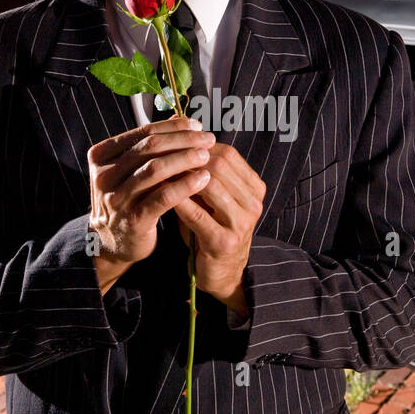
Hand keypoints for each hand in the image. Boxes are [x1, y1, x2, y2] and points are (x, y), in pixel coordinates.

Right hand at [86, 116, 214, 274]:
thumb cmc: (128, 199)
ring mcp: (116, 198)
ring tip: (207, 156)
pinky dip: (185, 185)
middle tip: (207, 139)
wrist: (113, 243)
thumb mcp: (131, 170)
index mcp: (101, 156)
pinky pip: (163, 197)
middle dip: (183, 141)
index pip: (142, 133)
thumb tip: (182, 119)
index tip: (197, 125)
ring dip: (185, 159)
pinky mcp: (133, 219)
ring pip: (155, 169)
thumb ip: (150, 147)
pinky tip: (203, 179)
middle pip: (149, 148)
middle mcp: (104, 175)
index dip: (173, 127)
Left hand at [172, 142, 265, 311]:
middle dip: (189, 158)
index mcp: (254, 188)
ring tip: (160, 171)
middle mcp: (253, 204)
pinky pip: (197, 214)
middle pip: (220, 166)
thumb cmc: (212, 228)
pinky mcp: (224, 242)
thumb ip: (204, 173)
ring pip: (210, 186)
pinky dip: (178, 200)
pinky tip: (161, 195)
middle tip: (163, 154)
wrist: (222, 272)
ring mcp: (241, 223)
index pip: (228, 154)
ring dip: (182, 176)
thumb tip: (177, 141)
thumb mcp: (214, 198)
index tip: (174, 144)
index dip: (199, 146)